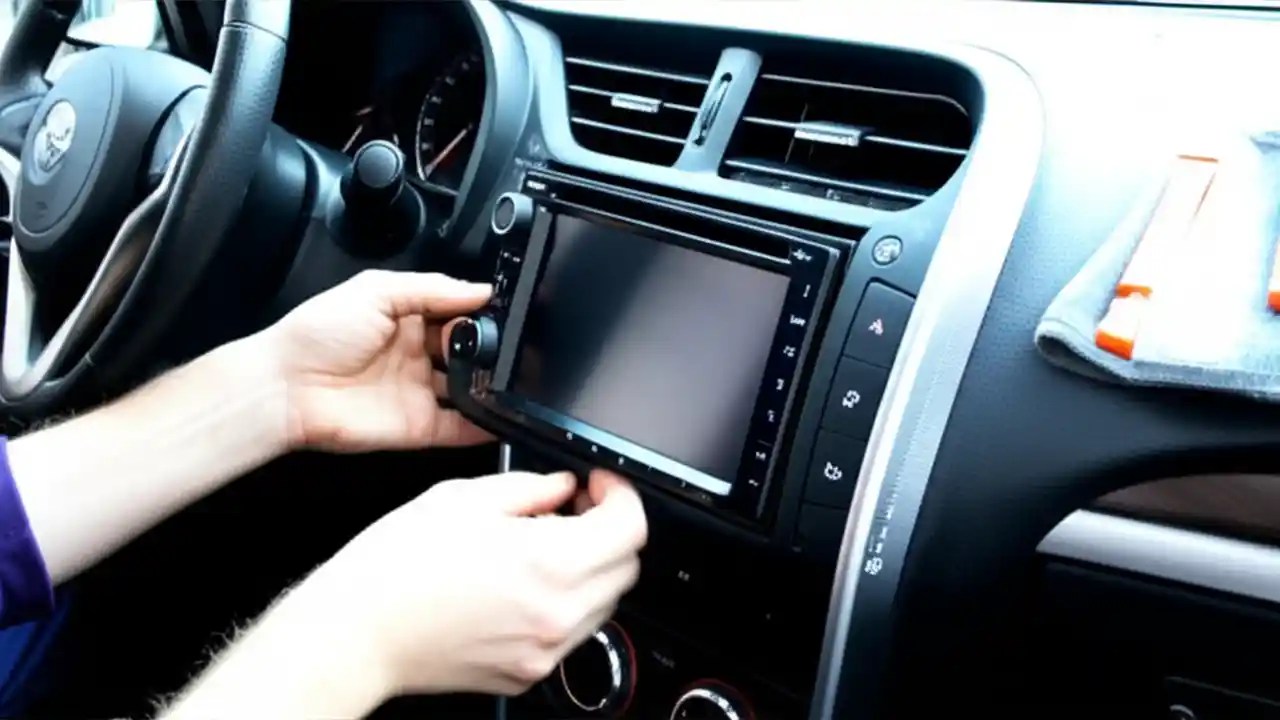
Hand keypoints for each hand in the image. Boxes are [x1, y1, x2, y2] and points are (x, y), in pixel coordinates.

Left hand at [261, 270, 492, 452]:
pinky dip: (486, 427)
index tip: (508, 312)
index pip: (459, 314)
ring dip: (493, 387)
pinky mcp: (420, 427)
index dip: (482, 313)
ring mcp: (421, 392)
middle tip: (509, 347)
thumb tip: (480, 290)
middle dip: (494, 350)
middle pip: (470, 353)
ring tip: (515, 380)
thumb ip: (431, 288)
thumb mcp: (375, 290)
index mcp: (409, 318)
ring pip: (472, 390)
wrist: (286, 387)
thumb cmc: (318, 333)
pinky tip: (506, 417)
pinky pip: (462, 430)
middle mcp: (418, 355)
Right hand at [303, 469, 646, 698]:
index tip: (601, 485)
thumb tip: (563, 487)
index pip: (632, 527)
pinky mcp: (527, 673)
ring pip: (604, 604)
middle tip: (575, 510)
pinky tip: (522, 584)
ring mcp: (544, 650)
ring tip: (543, 547)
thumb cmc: (396, 567)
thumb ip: (530, 487)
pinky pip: (571, 635)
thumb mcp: (464, 497)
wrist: (356, 632)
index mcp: (550, 563)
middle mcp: (557, 613)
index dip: (622, 495)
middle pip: (627, 568)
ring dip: (591, 570)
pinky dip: (563, 604)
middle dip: (611, 531)